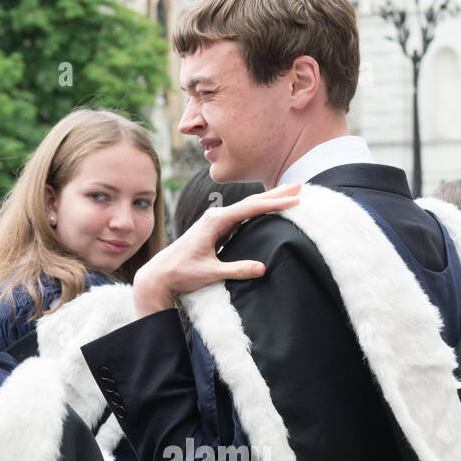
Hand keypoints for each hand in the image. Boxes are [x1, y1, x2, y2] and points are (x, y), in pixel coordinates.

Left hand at [133, 183, 302, 316]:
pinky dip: (257, 211)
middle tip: (299, 186)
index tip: (294, 200)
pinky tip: (267, 210)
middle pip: (251, 202)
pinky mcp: (216, 229)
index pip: (250, 209)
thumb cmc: (182, 272)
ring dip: (268, 201)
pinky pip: (241, 217)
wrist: (160, 274)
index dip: (274, 204)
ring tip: (289, 194)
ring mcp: (215, 221)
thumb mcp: (210, 273)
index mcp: (215, 221)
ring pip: (247, 207)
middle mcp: (215, 216)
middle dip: (276, 194)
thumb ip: (236, 270)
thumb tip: (262, 268)